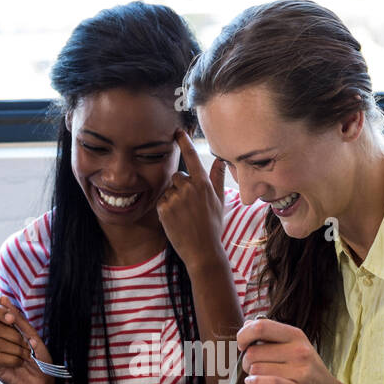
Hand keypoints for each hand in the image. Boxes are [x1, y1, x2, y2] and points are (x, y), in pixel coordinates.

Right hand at [0, 297, 55, 383]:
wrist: (43, 379)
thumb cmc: (38, 357)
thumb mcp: (32, 334)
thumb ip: (17, 318)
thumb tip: (2, 298)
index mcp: (3, 327)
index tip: (11, 319)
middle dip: (17, 338)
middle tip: (27, 348)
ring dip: (18, 350)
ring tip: (25, 357)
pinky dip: (13, 360)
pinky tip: (18, 364)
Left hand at [156, 129, 226, 271]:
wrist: (202, 251)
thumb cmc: (213, 226)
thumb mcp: (219, 202)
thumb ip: (217, 179)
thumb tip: (221, 160)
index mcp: (203, 184)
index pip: (192, 157)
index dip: (184, 142)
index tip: (177, 131)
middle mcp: (189, 188)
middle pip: (178, 176)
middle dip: (180, 186)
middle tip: (189, 206)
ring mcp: (176, 198)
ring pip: (169, 189)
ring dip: (173, 198)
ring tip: (184, 215)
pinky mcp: (164, 208)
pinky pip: (162, 201)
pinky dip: (166, 209)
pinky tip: (176, 220)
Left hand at [237, 318, 344, 383]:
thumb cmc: (309, 375)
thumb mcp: (295, 349)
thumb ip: (272, 337)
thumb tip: (247, 324)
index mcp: (296, 335)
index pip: (260, 325)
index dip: (243, 335)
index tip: (242, 346)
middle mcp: (299, 350)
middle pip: (253, 350)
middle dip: (246, 361)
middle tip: (253, 368)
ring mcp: (300, 370)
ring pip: (256, 367)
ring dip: (251, 374)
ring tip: (260, 378)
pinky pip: (268, 382)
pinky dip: (255, 382)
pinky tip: (252, 383)